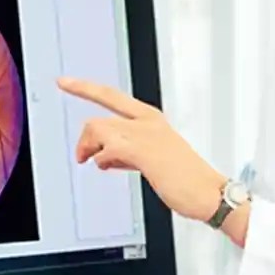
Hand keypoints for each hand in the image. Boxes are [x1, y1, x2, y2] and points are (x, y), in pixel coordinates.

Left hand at [57, 77, 226, 222]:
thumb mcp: (154, 157)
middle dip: (84, 137)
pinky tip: (110, 167)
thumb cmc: (187, 179)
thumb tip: (106, 155)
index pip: (111, 96)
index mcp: (151, 119)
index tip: (65, 81)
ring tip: (100, 164)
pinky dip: (102, 160)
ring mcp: (145, 135)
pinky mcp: (143, 151)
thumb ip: (130, 151)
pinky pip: (107, 148)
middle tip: (81, 154)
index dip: (85, 87)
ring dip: (92, 149)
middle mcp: (147, 122)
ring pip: (99, 130)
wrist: (208, 193)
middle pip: (99, 114)